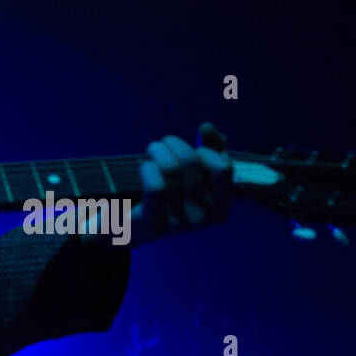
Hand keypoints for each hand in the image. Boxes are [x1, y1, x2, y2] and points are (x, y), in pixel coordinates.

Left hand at [129, 122, 232, 245]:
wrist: (132, 228)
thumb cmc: (167, 196)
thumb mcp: (192, 174)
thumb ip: (208, 149)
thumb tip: (207, 127)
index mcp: (219, 209)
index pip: (223, 167)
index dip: (206, 150)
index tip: (192, 150)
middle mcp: (203, 219)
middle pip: (191, 161)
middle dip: (173, 143)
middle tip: (161, 145)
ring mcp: (180, 224)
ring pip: (171, 169)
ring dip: (157, 149)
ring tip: (151, 150)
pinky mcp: (154, 224)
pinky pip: (157, 186)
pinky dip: (148, 168)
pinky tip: (145, 167)